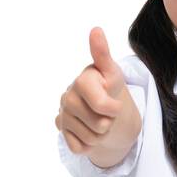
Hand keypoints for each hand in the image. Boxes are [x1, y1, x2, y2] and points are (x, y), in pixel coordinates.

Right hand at [56, 27, 141, 165]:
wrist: (104, 107)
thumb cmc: (109, 86)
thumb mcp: (112, 72)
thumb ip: (103, 54)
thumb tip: (95, 29)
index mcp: (82, 81)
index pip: (103, 106)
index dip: (113, 109)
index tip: (115, 104)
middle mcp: (67, 96)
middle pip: (99, 125)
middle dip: (109, 122)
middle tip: (107, 112)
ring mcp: (62, 114)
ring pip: (92, 138)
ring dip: (101, 134)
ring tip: (99, 119)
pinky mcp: (61, 130)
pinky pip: (80, 147)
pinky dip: (89, 144)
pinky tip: (88, 130)